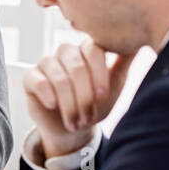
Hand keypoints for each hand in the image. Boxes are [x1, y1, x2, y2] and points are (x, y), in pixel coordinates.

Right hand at [25, 40, 136, 158]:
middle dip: (83, 96)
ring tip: (75, 121)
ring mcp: (47, 62)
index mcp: (88, 49)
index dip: (98, 74)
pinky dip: (49, 96)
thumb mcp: (115, 84)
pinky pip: (39, 82)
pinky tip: (53, 106)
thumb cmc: (96, 104)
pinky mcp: (30, 76)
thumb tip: (138, 41)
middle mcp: (67, 51)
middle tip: (88, 117)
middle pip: (76, 66)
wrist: (74, 127)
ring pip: (59, 77)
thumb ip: (123, 62)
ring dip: (68, 104)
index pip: (94, 50)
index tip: (102, 96)